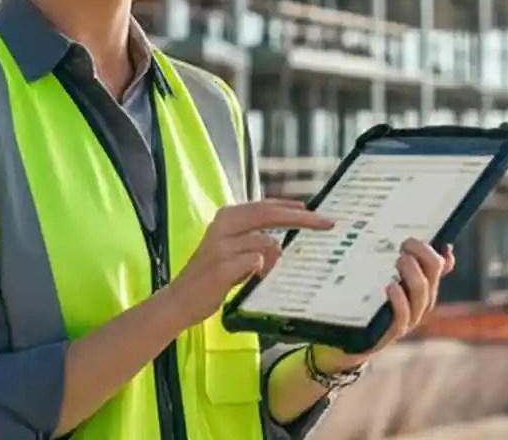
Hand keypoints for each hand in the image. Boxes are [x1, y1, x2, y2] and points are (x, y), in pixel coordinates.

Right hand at [166, 199, 334, 326]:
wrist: (180, 301)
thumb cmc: (209, 278)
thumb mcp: (232, 252)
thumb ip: (255, 242)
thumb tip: (281, 243)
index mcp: (226, 218)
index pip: (265, 206)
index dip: (291, 207)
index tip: (313, 210)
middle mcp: (223, 225)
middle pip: (270, 214)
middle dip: (302, 218)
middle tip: (327, 223)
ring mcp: (222, 245)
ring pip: (267, 243)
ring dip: (274, 261)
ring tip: (260, 275)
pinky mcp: (223, 265)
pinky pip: (257, 262)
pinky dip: (261, 271)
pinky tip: (252, 280)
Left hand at [312, 240, 455, 372]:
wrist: (347, 340)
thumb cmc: (364, 302)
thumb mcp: (376, 276)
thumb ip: (390, 260)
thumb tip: (398, 237)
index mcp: (420, 286)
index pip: (442, 268)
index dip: (445, 255)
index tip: (439, 241)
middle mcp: (420, 302)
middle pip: (433, 274)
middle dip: (424, 255)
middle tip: (407, 242)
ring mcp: (409, 318)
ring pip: (422, 295)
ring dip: (414, 275)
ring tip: (401, 259)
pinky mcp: (392, 332)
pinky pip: (402, 317)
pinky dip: (399, 301)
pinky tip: (391, 286)